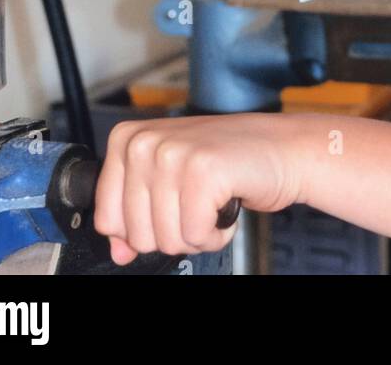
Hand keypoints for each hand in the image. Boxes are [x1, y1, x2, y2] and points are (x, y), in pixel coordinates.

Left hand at [93, 113, 306, 263]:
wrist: (283, 147)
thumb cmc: (228, 162)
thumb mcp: (169, 182)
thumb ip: (136, 215)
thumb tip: (118, 251)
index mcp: (127, 139)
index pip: (107, 218)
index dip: (143, 227)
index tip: (169, 206)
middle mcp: (144, 142)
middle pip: (137, 235)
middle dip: (173, 232)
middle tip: (196, 202)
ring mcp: (172, 154)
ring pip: (166, 240)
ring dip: (196, 233)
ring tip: (212, 200)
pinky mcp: (202, 171)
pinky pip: (195, 236)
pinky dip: (216, 233)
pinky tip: (226, 203)